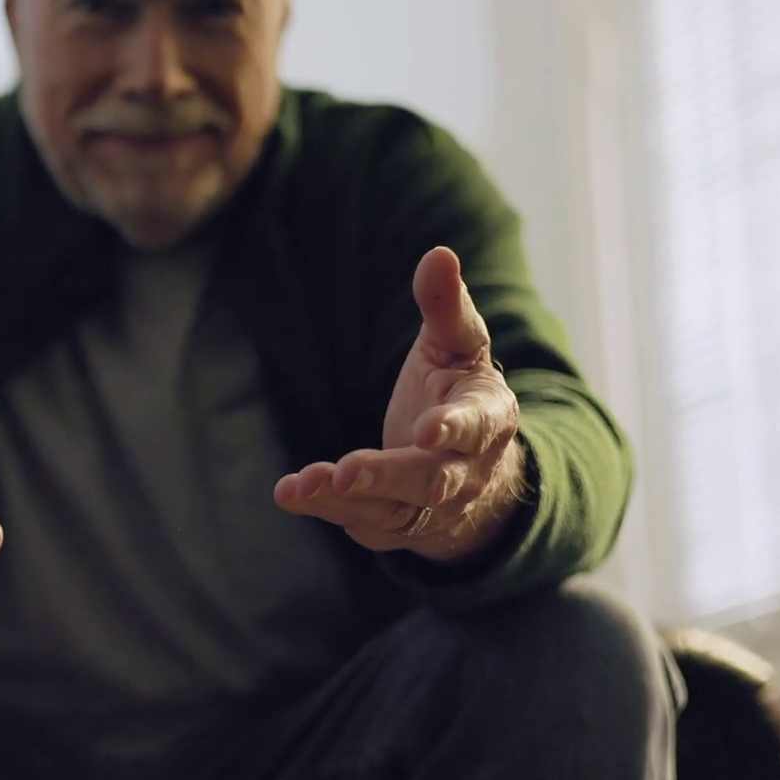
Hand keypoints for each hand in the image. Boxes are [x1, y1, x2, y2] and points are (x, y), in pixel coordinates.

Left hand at [274, 246, 525, 560]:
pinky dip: (325, 508)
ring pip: (390, 507)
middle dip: (387, 475)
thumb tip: (439, 254)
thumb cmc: (457, 392)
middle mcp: (463, 471)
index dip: (454, 429)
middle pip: (430, 479)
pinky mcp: (394, 525)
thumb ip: (447, 307)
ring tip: (301, 486)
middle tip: (348, 470)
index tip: (428, 428)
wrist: (470, 471)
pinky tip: (292, 492)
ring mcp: (429, 506)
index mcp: (488, 420)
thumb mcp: (457, 347)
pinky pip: (361, 520)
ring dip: (344, 499)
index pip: (475, 427)